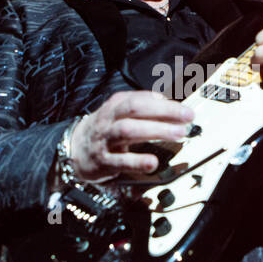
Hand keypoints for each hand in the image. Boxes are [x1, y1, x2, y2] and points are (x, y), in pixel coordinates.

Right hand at [69, 91, 193, 180]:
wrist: (75, 149)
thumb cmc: (105, 130)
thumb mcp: (119, 112)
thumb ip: (142, 106)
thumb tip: (167, 101)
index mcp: (115, 105)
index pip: (141, 99)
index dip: (165, 103)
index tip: (185, 110)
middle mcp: (110, 119)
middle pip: (136, 109)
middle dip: (163, 112)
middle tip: (187, 118)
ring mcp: (105, 139)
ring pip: (129, 130)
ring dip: (155, 130)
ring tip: (178, 134)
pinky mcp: (103, 161)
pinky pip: (121, 160)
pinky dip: (138, 161)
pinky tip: (153, 162)